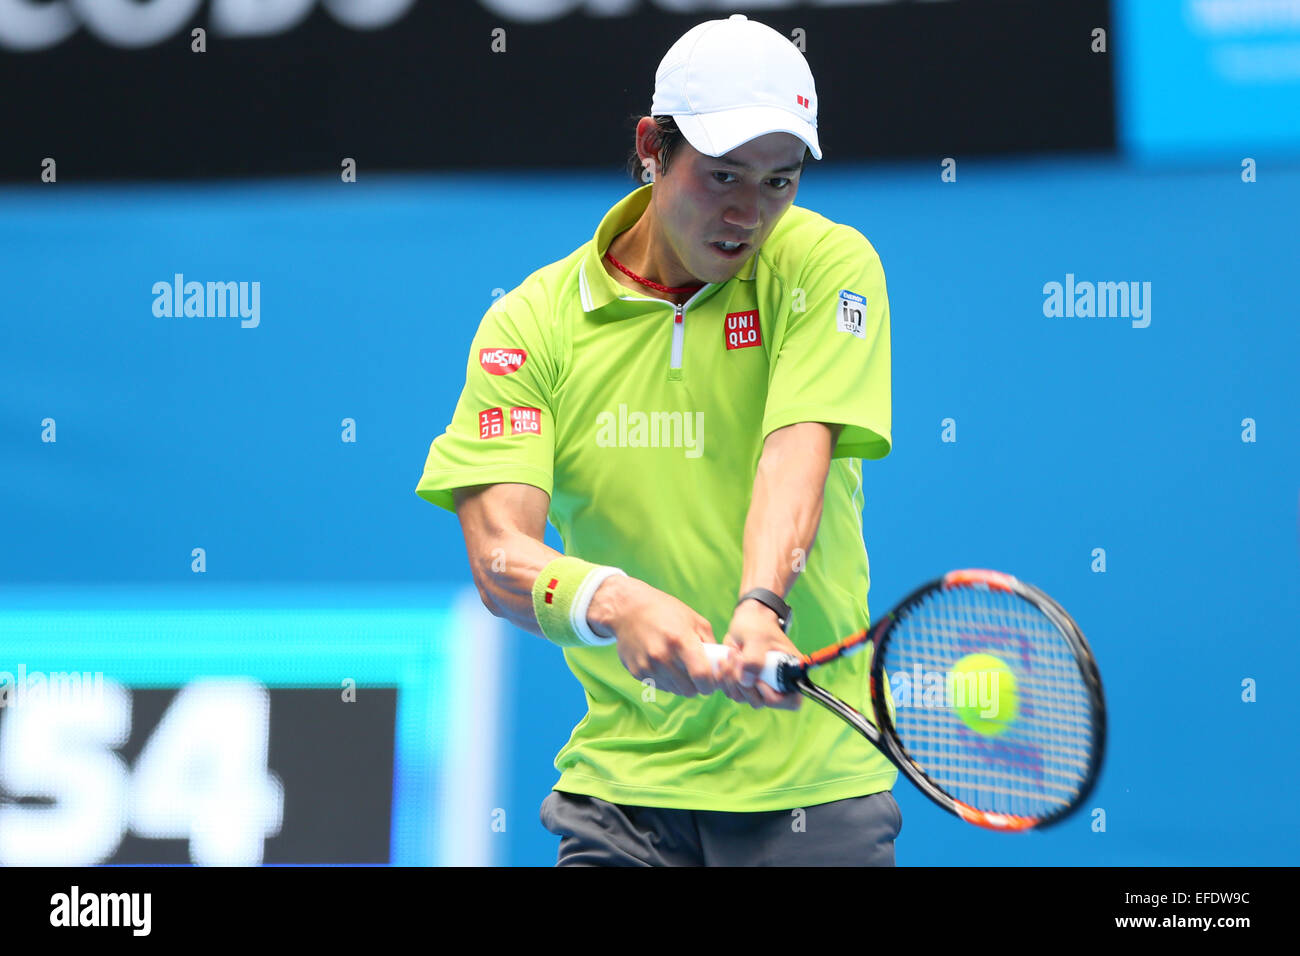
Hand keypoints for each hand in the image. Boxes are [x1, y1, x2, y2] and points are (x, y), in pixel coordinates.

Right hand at [597, 577, 723, 699]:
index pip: (701, 677)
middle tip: (696, 676)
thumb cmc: (666, 611)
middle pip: (689, 690)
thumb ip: (710, 643)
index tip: (712, 683)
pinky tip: (664, 664)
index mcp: (681, 640)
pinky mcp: (637, 672)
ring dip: (681, 684)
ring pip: (675, 690)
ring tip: (680, 667)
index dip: (710, 685)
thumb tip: (720, 666)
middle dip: (697, 686)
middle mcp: (663, 656)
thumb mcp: (693, 619)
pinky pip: (659, 686)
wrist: (628, 609)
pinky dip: (666, 681)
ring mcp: (648, 666)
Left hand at [717, 598, 802, 709]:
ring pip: (743, 698)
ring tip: (730, 654)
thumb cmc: (758, 624)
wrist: (747, 619)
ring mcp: (760, 685)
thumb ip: (753, 659)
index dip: (771, 695)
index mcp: (791, 672)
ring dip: (731, 679)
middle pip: (761, 701)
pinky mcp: (745, 683)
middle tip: (736, 657)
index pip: (791, 701)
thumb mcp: (757, 637)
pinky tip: (724, 661)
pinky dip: (725, 679)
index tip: (757, 678)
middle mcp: (778, 682)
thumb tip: (747, 681)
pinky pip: (732, 691)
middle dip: (743, 683)